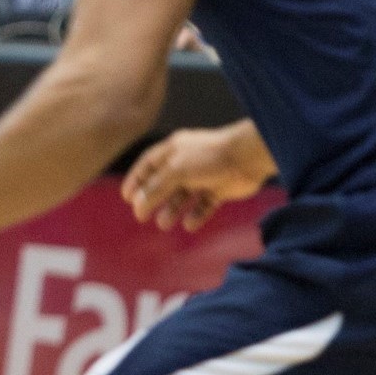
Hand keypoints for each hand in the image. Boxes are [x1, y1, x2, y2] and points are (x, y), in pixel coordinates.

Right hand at [121, 123, 271, 232]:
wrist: (248, 157)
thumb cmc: (210, 157)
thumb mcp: (176, 171)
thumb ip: (156, 188)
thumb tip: (138, 204)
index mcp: (173, 149)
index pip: (148, 164)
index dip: (136, 180)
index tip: (127, 197)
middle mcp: (187, 161)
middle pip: (163, 183)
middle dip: (152, 199)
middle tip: (141, 217)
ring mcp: (204, 176)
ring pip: (182, 196)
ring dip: (172, 210)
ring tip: (164, 224)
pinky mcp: (220, 189)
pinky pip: (203, 205)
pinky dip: (196, 215)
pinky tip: (190, 225)